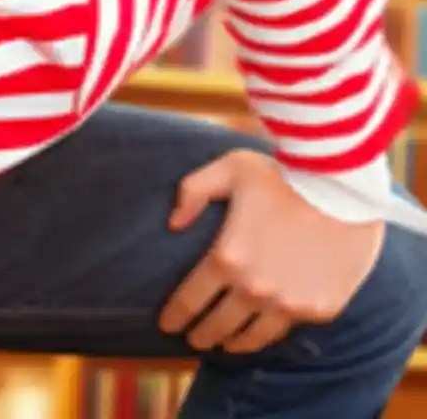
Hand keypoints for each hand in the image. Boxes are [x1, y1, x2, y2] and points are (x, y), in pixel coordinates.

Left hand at [159, 149, 384, 353]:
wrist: (347, 186)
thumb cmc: (284, 174)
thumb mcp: (229, 169)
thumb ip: (192, 191)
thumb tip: (173, 223)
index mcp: (226, 258)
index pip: (189, 301)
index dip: (174, 316)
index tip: (166, 325)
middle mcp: (254, 287)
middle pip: (217, 325)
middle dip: (200, 336)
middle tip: (194, 340)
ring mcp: (289, 302)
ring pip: (252, 336)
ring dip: (234, 342)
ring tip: (226, 344)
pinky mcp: (321, 307)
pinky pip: (288, 328)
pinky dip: (270, 332)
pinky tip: (262, 332)